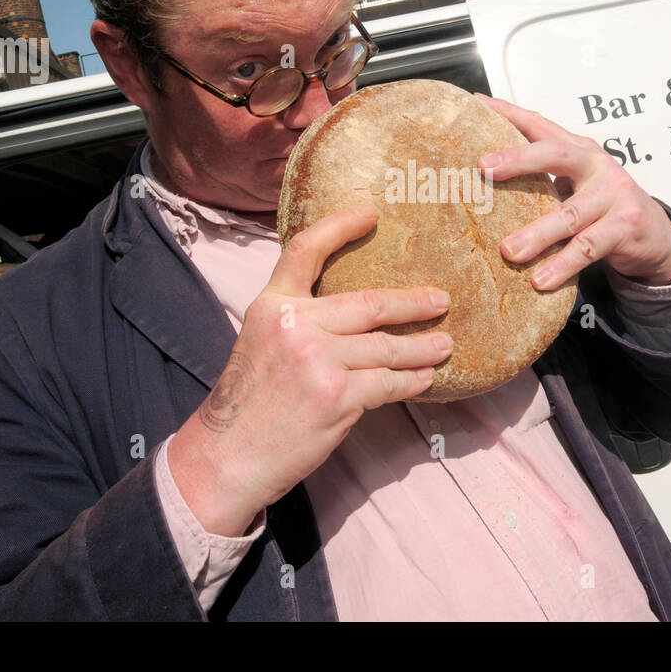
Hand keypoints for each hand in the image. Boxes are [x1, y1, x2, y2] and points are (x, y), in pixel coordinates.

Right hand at [168, 205, 451, 534]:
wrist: (227, 456)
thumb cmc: (247, 405)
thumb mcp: (261, 344)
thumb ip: (299, 322)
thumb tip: (352, 315)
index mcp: (272, 306)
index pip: (306, 250)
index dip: (340, 226)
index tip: (371, 215)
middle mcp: (296, 325)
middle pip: (369, 303)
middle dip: (412, 303)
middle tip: (440, 300)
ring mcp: (318, 360)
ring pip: (386, 346)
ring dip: (421, 347)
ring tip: (443, 346)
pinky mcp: (337, 396)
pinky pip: (388, 383)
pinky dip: (411, 381)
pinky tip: (424, 380)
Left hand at [474, 94, 670, 289]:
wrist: (655, 235)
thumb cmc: (603, 208)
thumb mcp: (574, 186)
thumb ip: (541, 180)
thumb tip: (481, 183)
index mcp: (579, 151)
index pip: (541, 125)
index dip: (510, 113)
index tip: (476, 103)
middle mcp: (597, 165)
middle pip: (556, 154)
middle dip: (518, 158)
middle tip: (484, 167)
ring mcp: (615, 194)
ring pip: (570, 214)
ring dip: (537, 234)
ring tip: (509, 252)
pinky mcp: (626, 226)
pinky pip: (588, 247)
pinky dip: (562, 265)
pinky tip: (540, 281)